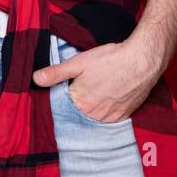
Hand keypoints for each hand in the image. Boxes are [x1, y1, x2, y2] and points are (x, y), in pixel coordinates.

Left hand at [31, 38, 162, 123]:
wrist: (141, 61)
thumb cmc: (110, 59)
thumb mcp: (79, 62)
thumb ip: (56, 73)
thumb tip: (35, 79)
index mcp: (79, 102)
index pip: (66, 102)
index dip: (69, 91)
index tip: (76, 82)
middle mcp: (93, 114)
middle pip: (80, 109)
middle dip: (82, 98)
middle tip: (91, 81)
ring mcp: (109, 117)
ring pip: (95, 114)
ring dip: (95, 104)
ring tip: (101, 86)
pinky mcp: (123, 116)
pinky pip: (109, 116)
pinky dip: (108, 107)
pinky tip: (111, 94)